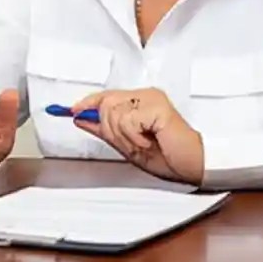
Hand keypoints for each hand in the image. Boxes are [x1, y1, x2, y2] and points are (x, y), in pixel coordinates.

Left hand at [71, 88, 203, 184]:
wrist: (191, 166)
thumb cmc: (168, 157)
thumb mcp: (127, 145)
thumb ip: (105, 130)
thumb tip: (81, 119)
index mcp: (139, 100)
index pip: (105, 96)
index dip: (87, 103)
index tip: (70, 111)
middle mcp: (145, 95)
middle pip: (105, 103)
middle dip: (111, 130)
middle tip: (132, 144)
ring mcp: (152, 98)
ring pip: (113, 113)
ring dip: (124, 137)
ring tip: (143, 144)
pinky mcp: (157, 106)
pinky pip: (127, 121)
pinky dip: (134, 138)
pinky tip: (150, 142)